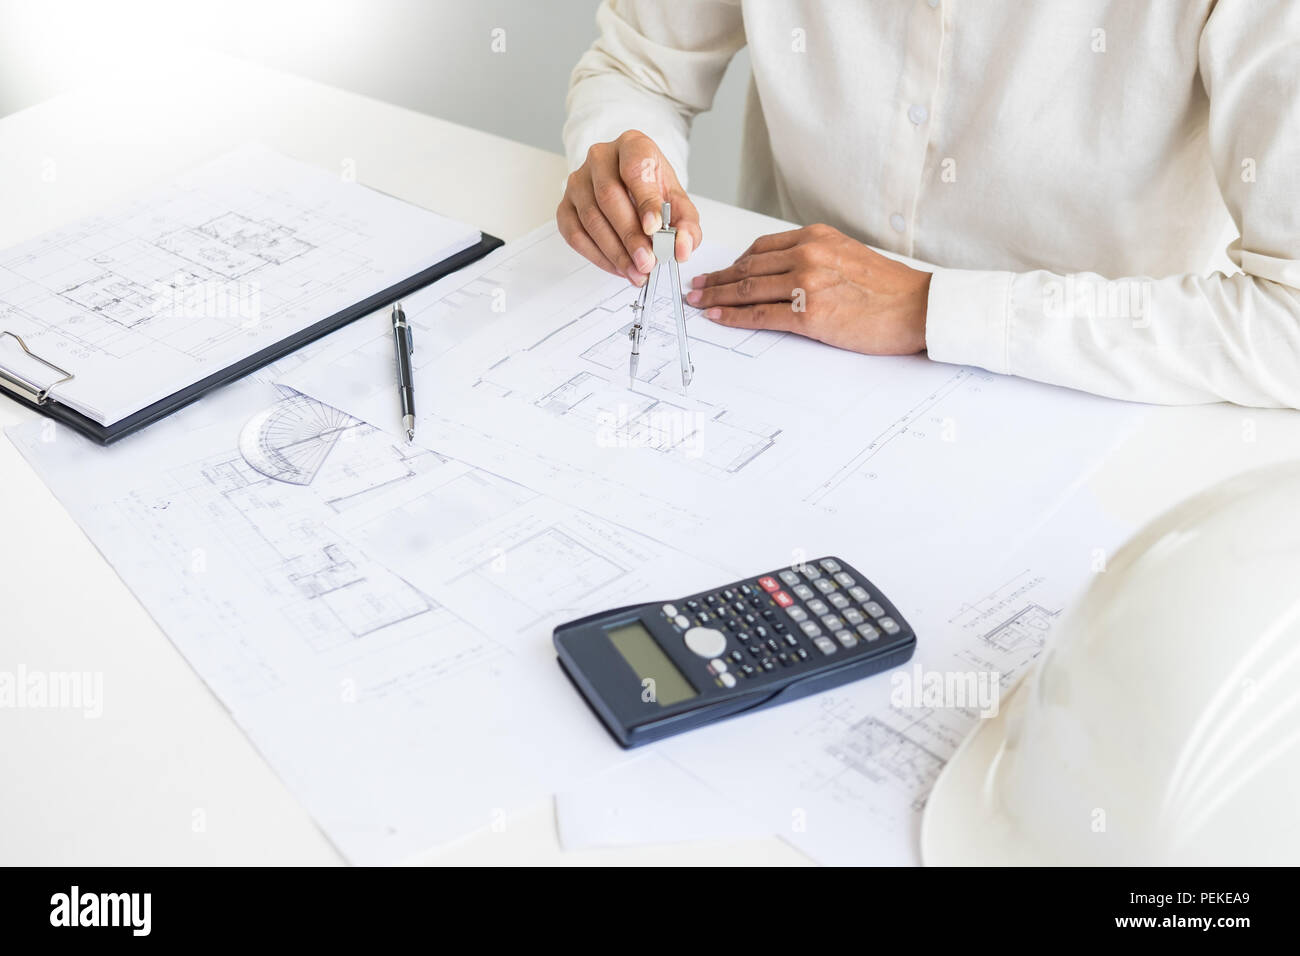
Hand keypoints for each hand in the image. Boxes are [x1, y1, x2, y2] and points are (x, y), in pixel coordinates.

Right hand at [556, 130, 700, 285]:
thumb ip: (686, 225)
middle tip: (646, 261)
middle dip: (629, 235)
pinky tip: (618, 267)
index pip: (635, 169)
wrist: (632, 186)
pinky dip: (597, 256)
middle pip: (609, 196)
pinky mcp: (565, 204)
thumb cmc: (653, 190)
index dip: (645, 200)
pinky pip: (575, 234)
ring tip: (636, 271)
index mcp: (632, 145)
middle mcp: (600, 157)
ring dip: (615, 251)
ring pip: (591, 218)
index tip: (655, 228)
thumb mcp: (678, 203)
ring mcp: (578, 180)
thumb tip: (682, 249)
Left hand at [686, 224, 930, 354]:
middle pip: (747, 267)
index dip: (733, 261)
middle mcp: (808, 255)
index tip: (717, 270)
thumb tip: (783, 272)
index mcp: (816, 237)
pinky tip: (717, 317)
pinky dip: (733, 316)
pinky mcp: (809, 314)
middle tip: (694, 286)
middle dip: (716, 278)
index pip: (761, 248)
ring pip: (747, 290)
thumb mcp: (849, 255)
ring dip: (716, 296)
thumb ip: (815, 257)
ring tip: (697, 301)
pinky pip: (760, 314)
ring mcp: (807, 284)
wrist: (918, 308)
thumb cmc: (889, 288)